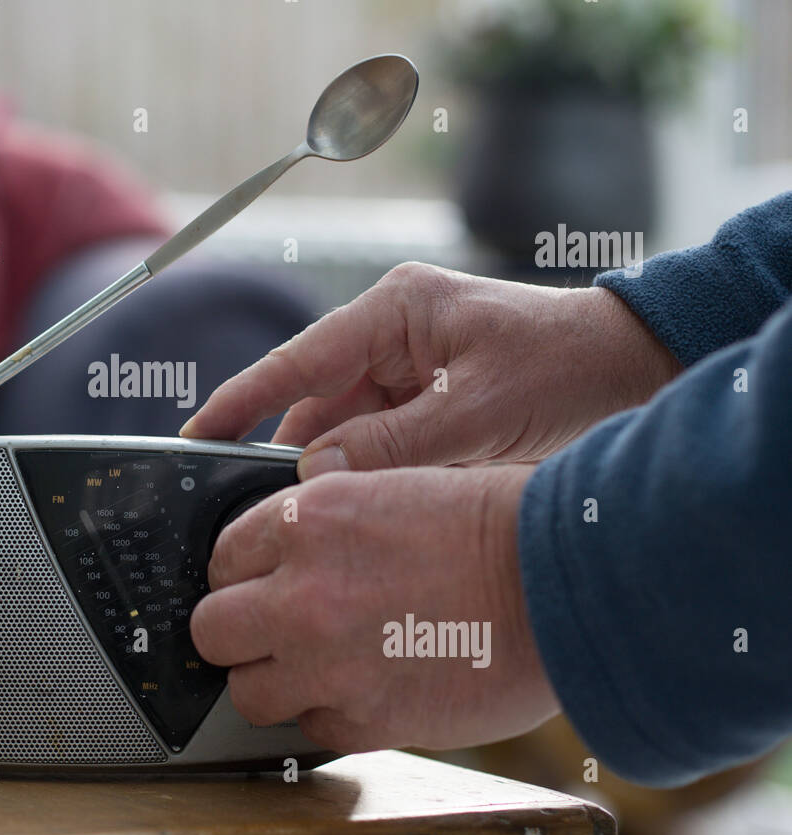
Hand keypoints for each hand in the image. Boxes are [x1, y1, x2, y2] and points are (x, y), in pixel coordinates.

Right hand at [180, 262, 680, 476]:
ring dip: (340, 475)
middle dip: (295, 458)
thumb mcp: (482, 410)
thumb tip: (317, 474)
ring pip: (345, 432)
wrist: (639, 367)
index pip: (297, 362)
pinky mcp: (425, 401)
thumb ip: (396, 444)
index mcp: (395, 313)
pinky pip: (378, 444)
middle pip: (315, 404)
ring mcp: (407, 369)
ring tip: (321, 522)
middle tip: (263, 513)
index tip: (194, 436)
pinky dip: (371, 477)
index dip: (240, 401)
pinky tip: (365, 512)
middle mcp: (391, 337)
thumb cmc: (570, 367)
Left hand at [190, 463, 560, 752]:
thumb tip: (285, 551)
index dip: (243, 574)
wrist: (570, 580)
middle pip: (213, 628)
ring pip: (247, 692)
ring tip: (320, 667)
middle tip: (276, 630)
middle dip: (240, 630)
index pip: (222, 558)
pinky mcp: (366, 719)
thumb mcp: (390, 487)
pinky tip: (370, 689)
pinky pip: (311, 730)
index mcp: (307, 519)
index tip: (263, 584)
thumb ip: (325, 523)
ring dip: (277, 681)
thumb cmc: (498, 526)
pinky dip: (333, 716)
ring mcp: (328, 660)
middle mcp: (302, 590)